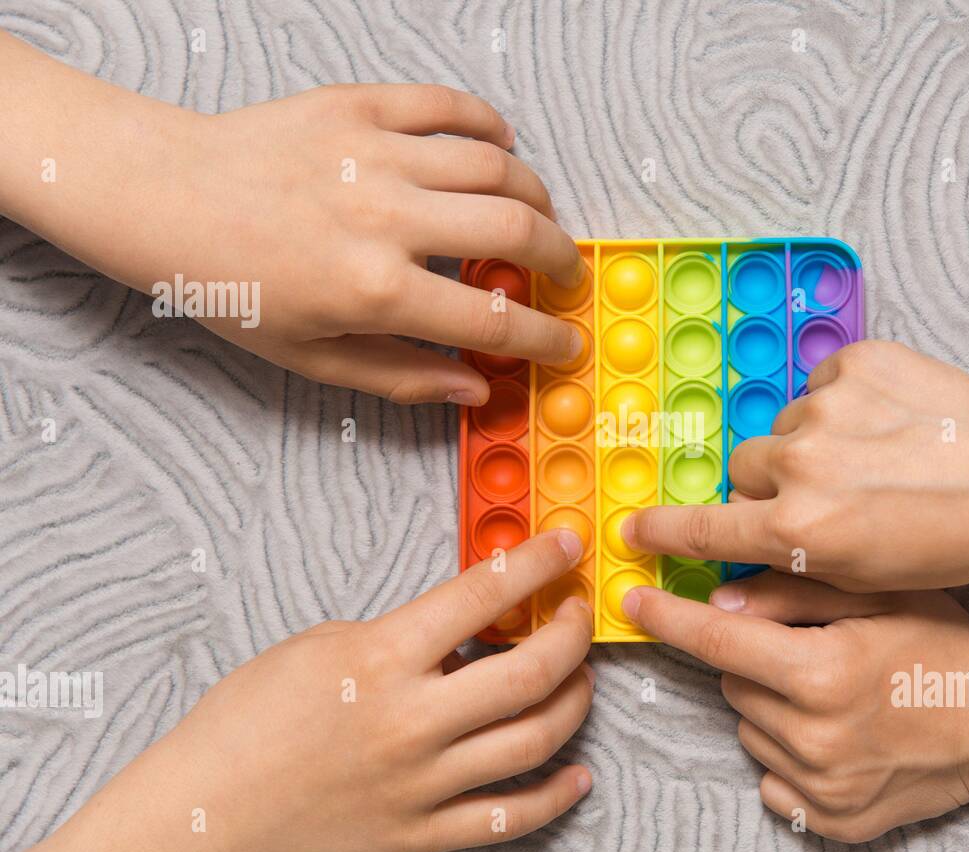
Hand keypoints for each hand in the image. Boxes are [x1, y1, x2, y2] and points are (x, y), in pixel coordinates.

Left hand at [0, 31, 584, 403]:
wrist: (164, 198)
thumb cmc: (231, 285)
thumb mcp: (310, 358)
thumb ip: (402, 377)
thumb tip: (474, 390)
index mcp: (375, 290)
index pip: (495, 321)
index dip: (546, 338)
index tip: (565, 343)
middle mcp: (387, 219)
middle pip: (518, 230)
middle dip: (562, 259)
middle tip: (566, 275)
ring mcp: (376, 153)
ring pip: (498, 165)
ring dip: (536, 195)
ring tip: (538, 217)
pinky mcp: (360, 106)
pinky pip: (449, 106)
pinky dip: (488, 122)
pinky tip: (500, 144)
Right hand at [13, 530, 594, 851]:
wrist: (203, 813)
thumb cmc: (245, 723)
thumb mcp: (321, 645)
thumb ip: (402, 635)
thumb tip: (469, 626)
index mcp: (381, 659)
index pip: (482, 595)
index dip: (536, 562)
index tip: (564, 546)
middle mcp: (411, 722)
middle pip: (531, 671)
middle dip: (572, 633)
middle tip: (577, 614)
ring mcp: (421, 784)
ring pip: (534, 740)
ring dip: (573, 702)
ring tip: (578, 679)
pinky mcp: (420, 834)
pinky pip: (509, 819)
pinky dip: (554, 796)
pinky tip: (576, 773)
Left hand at [622, 573, 968, 842]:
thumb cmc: (947, 648)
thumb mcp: (877, 595)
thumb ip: (790, 594)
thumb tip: (717, 601)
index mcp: (822, 672)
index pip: (717, 642)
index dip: (668, 619)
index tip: (634, 603)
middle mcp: (813, 736)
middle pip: (733, 683)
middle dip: (754, 659)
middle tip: (810, 647)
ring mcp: (820, 785)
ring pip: (750, 728)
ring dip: (772, 705)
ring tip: (834, 691)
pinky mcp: (830, 819)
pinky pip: (772, 777)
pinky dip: (789, 752)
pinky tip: (839, 733)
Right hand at [623, 340, 968, 590]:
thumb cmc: (959, 536)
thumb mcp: (870, 577)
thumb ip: (793, 565)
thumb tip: (734, 569)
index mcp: (802, 531)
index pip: (704, 530)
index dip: (661, 531)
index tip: (631, 528)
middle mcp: (799, 466)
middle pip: (744, 473)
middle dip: (771, 488)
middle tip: (827, 499)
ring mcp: (823, 408)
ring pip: (783, 430)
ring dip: (811, 446)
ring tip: (877, 458)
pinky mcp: (850, 362)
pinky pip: (819, 389)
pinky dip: (842, 407)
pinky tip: (891, 424)